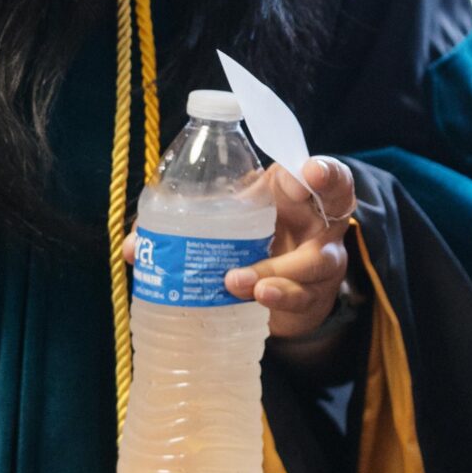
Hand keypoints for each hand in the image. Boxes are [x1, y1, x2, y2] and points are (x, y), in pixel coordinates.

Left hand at [123, 157, 356, 339]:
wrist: (279, 281)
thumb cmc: (249, 233)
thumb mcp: (229, 214)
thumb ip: (185, 220)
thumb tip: (134, 248)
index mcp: (299, 190)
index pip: (324, 172)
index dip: (323, 171)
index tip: (308, 171)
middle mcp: (319, 222)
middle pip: (337, 206)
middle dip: (321, 204)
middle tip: (293, 201)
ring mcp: (321, 262)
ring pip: (315, 265)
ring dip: (279, 272)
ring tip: (241, 282)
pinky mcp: (312, 298)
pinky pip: (302, 300)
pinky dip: (278, 300)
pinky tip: (253, 301)